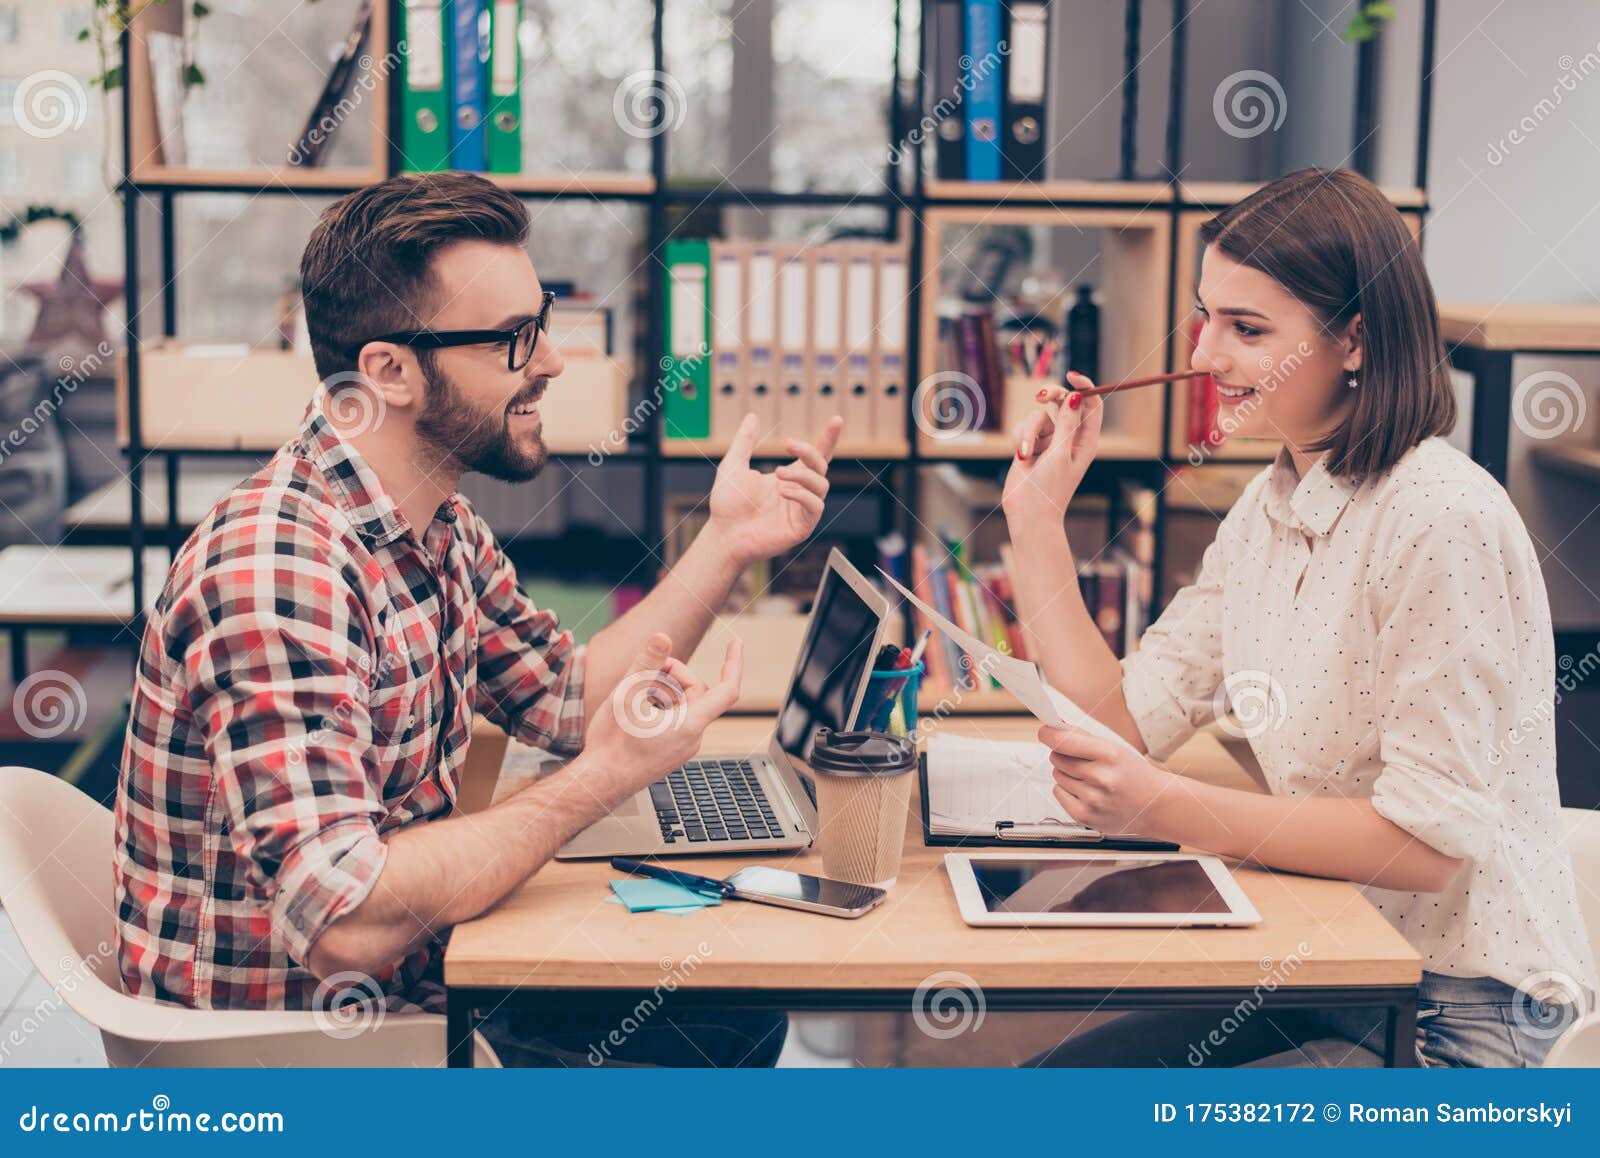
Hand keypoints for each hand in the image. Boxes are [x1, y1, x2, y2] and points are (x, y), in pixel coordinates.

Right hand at [585, 633, 742, 798]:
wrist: (599, 784)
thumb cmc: (611, 745)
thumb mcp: (626, 695)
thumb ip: (647, 663)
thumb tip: (663, 637)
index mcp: (689, 725)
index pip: (727, 690)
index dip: (733, 662)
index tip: (736, 642)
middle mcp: (692, 738)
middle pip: (696, 692)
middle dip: (674, 675)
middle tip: (647, 669)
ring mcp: (682, 747)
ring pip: (683, 706)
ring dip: (663, 691)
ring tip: (635, 693)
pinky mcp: (671, 752)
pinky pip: (675, 720)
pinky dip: (660, 707)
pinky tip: (636, 709)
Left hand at [707, 413, 842, 565]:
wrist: (723, 534)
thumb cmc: (728, 504)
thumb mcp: (733, 466)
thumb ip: (744, 442)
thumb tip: (752, 416)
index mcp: (788, 477)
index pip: (815, 456)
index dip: (828, 439)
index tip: (836, 420)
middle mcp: (799, 492)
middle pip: (821, 466)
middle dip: (810, 451)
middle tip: (788, 444)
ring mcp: (801, 510)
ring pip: (821, 485)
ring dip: (803, 475)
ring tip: (778, 473)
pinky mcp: (801, 527)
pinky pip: (815, 507)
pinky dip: (802, 495)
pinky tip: (784, 491)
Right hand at [1001, 373, 1102, 527]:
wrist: (1029, 513)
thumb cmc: (1050, 488)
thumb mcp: (1060, 454)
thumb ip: (1066, 423)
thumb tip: (1074, 396)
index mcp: (1085, 439)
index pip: (1091, 404)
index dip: (1084, 387)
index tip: (1071, 376)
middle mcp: (1068, 436)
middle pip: (1063, 400)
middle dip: (1051, 396)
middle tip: (1041, 396)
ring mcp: (1048, 440)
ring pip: (1037, 415)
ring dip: (1029, 431)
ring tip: (1026, 453)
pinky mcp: (1029, 444)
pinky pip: (1022, 427)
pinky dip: (1019, 439)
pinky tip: (1020, 456)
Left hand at [1038, 722, 1177, 834]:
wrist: (1155, 806)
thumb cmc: (1133, 775)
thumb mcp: (1114, 749)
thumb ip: (1082, 737)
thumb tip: (1053, 726)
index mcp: (1109, 755)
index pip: (1063, 741)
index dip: (1048, 734)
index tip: (1045, 732)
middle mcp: (1100, 778)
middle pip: (1057, 758)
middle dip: (1063, 755)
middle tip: (1082, 761)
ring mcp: (1092, 799)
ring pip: (1057, 775)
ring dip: (1067, 774)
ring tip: (1090, 780)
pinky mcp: (1085, 816)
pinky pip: (1058, 793)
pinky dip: (1067, 791)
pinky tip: (1087, 793)